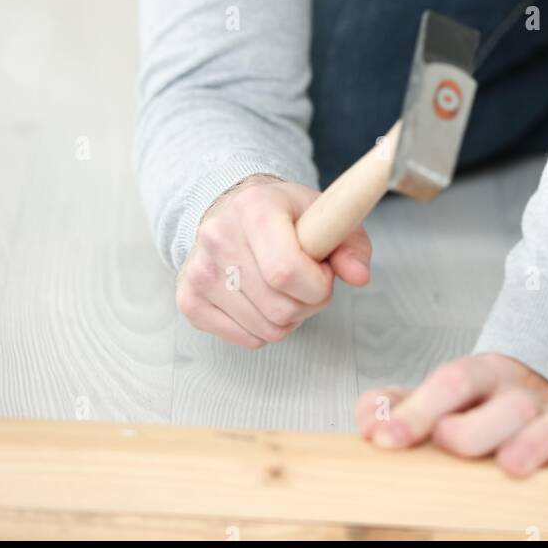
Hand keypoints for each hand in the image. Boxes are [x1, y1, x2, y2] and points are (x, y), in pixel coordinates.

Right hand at [175, 174, 371, 346]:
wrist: (233, 208)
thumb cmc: (285, 214)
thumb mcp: (325, 215)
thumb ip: (351, 244)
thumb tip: (359, 276)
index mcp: (253, 207)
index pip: (286, 271)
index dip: (318, 285)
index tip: (324, 273)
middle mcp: (217, 237)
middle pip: (279, 308)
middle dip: (307, 304)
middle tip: (307, 282)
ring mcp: (198, 271)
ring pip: (265, 330)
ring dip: (288, 318)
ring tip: (283, 287)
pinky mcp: (188, 299)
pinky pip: (245, 340)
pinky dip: (263, 328)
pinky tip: (262, 298)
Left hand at [356, 351, 547, 475]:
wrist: (533, 378)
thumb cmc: (475, 402)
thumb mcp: (434, 397)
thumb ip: (398, 404)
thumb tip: (369, 420)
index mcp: (479, 376)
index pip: (450, 383)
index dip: (417, 410)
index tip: (385, 439)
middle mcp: (522, 390)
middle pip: (507, 401)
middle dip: (477, 425)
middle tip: (449, 444)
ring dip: (539, 439)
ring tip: (511, 467)